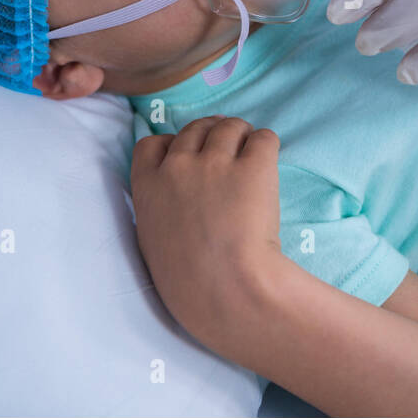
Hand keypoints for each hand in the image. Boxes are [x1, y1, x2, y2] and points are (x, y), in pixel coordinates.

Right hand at [130, 116, 283, 350]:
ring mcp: (216, 162)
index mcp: (147, 186)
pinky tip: (269, 167)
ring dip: (242, 137)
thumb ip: (160, 209)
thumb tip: (179, 197)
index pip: (153, 143)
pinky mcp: (254, 166)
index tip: (189, 156)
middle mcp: (178, 165)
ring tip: (252, 158)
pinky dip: (267, 147)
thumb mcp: (154, 243)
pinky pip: (264, 138)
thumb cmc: (190, 283)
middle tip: (230, 152)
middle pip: (195, 128)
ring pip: (230, 126)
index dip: (174, 144)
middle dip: (212, 135)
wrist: (227, 291)